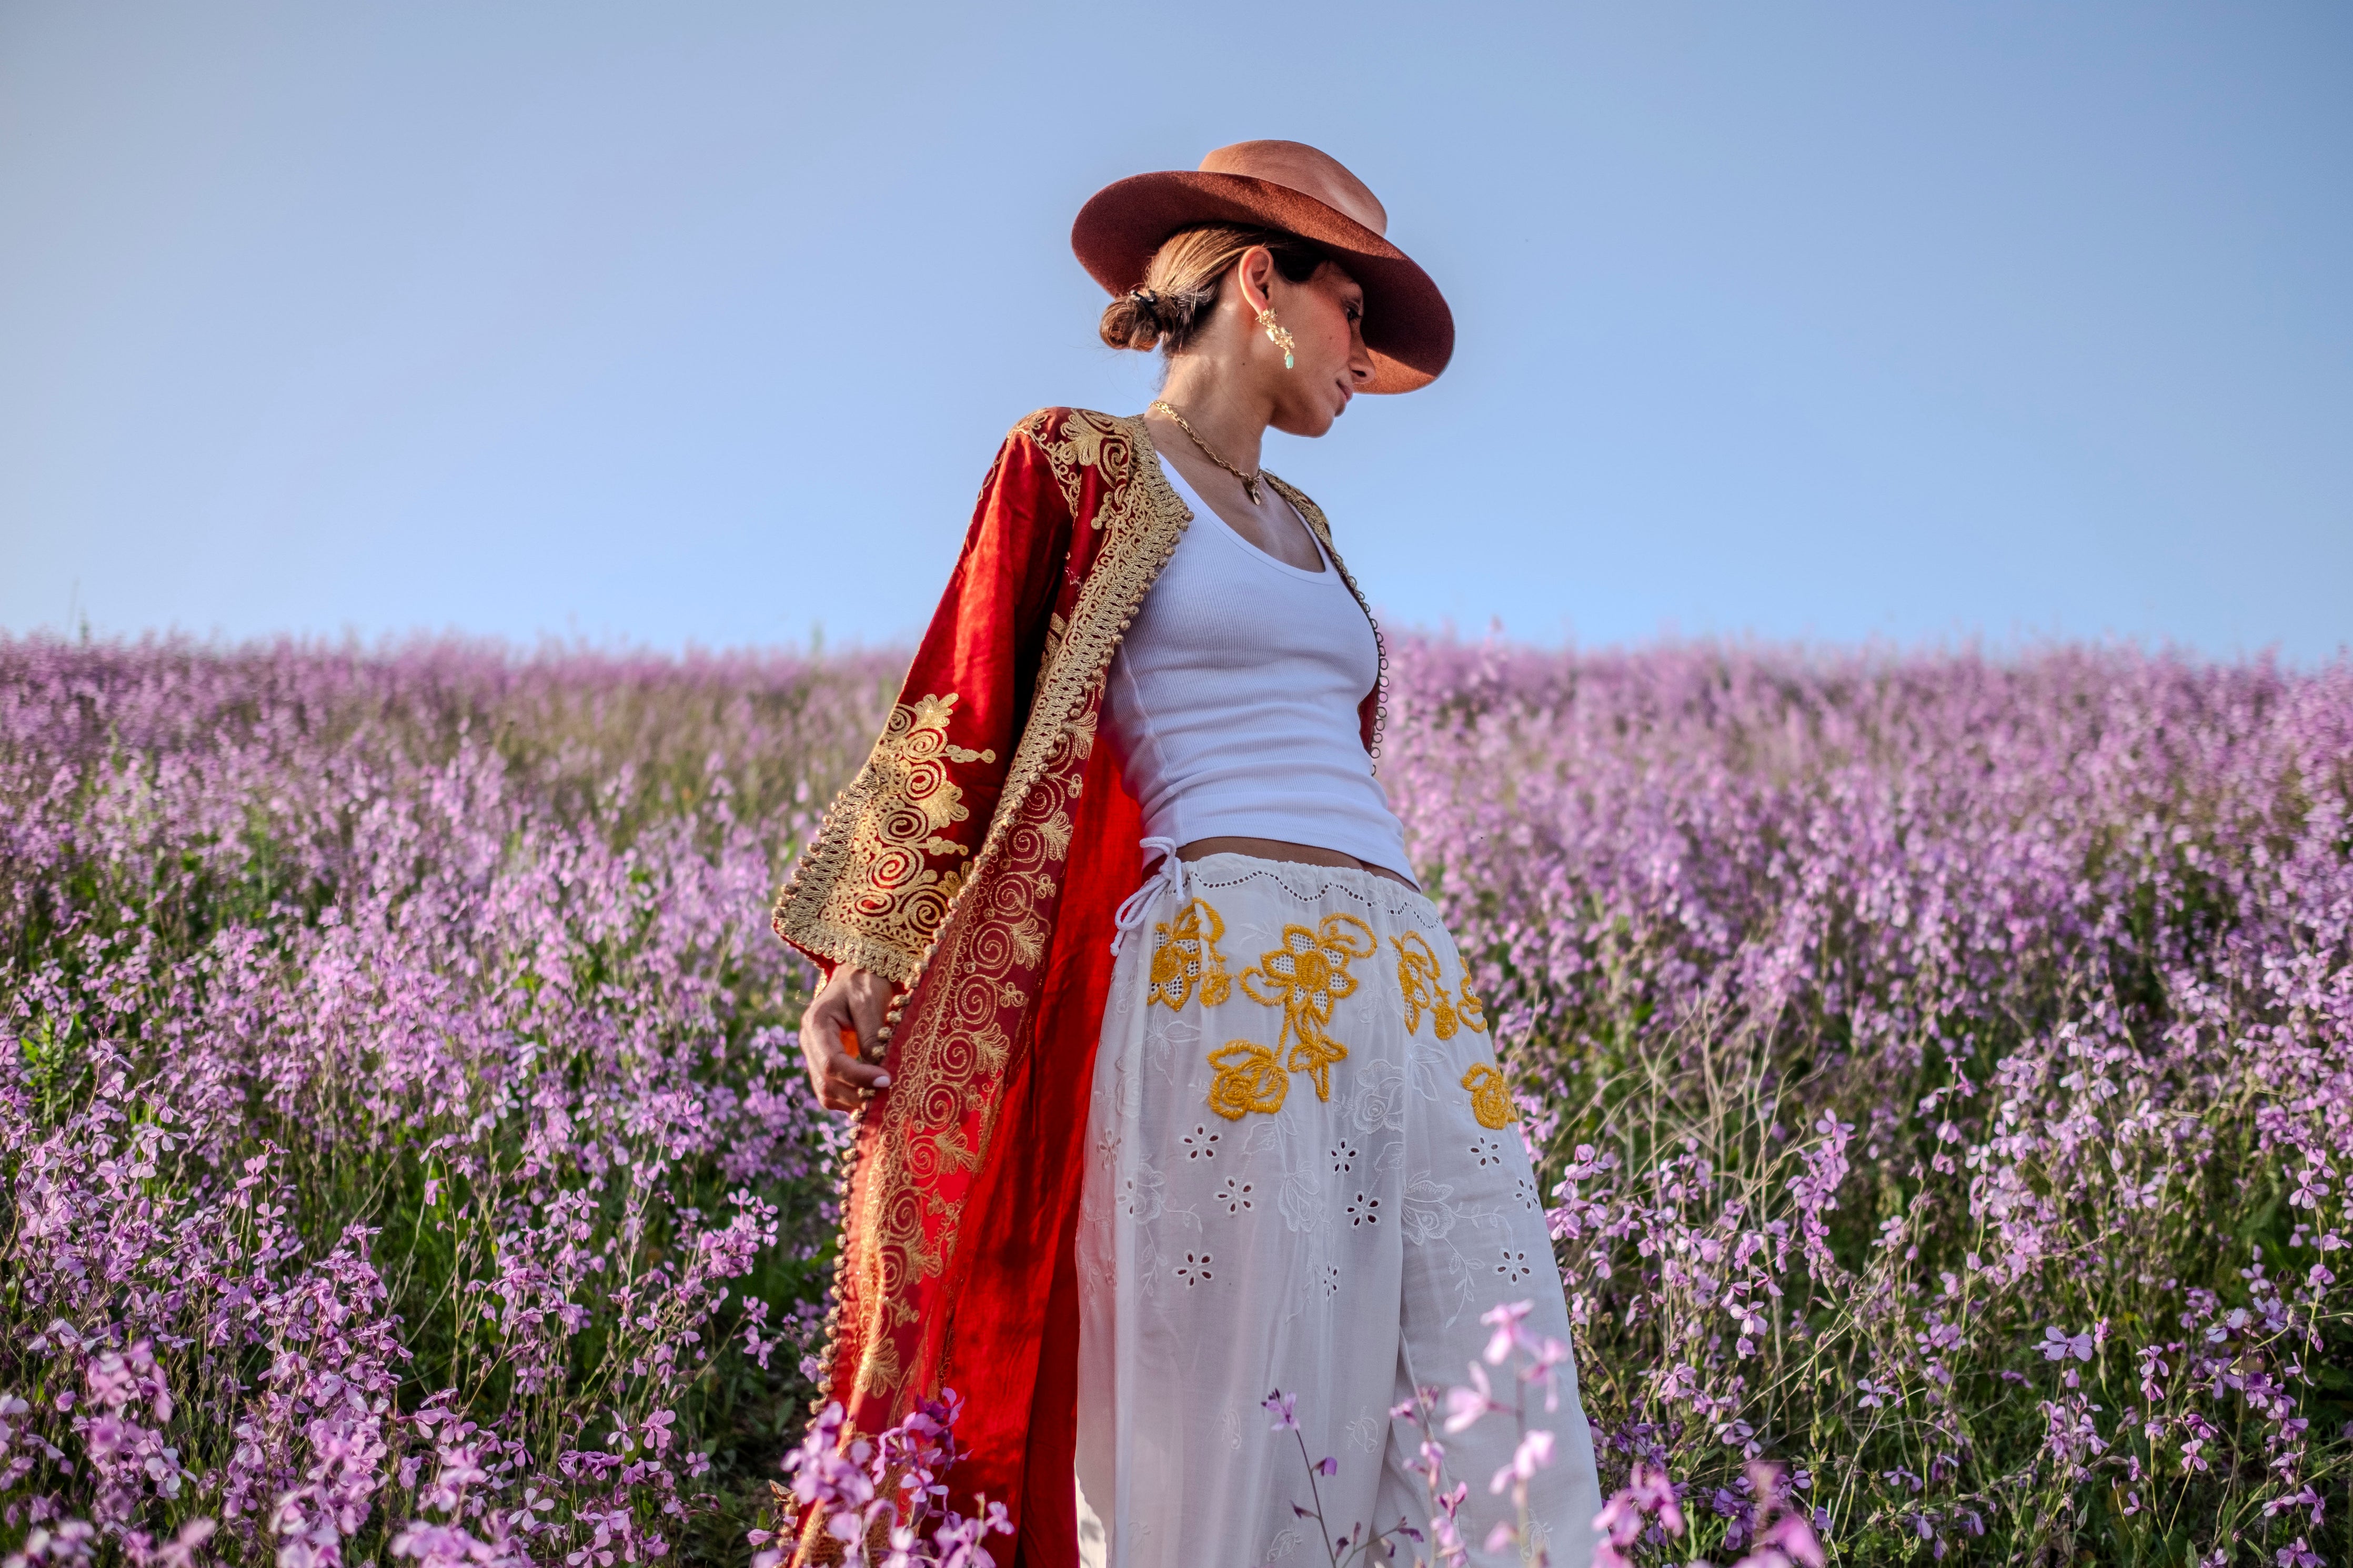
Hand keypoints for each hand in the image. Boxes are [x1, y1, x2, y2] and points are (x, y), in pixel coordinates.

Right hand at [798, 964, 895, 1112]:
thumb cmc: (865, 981)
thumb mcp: (870, 1000)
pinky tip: (871, 1097)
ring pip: (826, 1092)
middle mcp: (809, 1042)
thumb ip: (871, 1034)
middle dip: (856, 1094)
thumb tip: (876, 1070)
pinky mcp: (823, 1063)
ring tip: (881, 1100)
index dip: (858, 1077)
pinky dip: (849, 1099)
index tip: (886, 1080)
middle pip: (826, 1082)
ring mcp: (813, 1054)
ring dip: (852, 1102)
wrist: (856, 974)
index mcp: (816, 1022)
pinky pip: (831, 1090)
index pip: (832, 1062)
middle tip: (887, 1095)